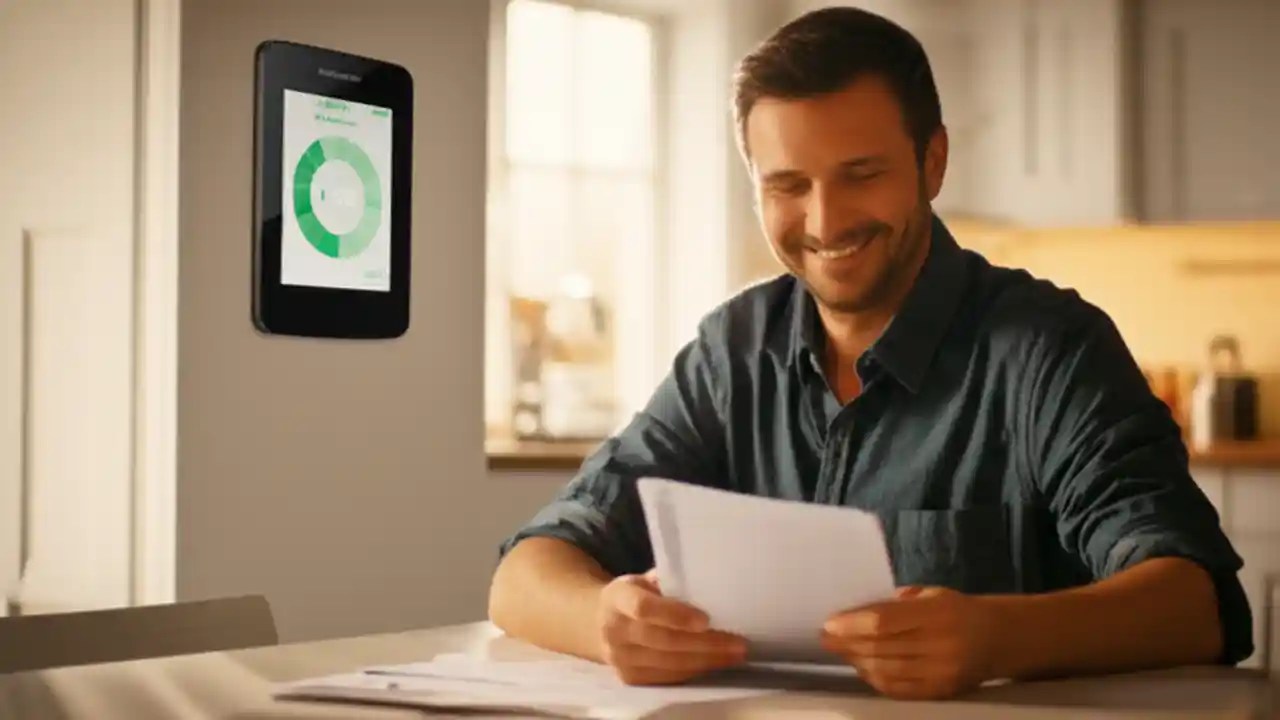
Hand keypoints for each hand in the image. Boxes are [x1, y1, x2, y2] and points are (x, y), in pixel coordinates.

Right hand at [596, 569, 747, 684]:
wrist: (598, 622)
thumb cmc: (633, 595)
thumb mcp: (643, 579)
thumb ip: (669, 580)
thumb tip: (710, 582)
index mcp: (617, 598)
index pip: (644, 609)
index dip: (675, 615)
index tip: (706, 619)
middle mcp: (615, 630)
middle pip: (664, 641)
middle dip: (705, 644)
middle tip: (738, 642)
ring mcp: (620, 659)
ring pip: (669, 663)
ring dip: (707, 660)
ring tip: (735, 654)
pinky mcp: (630, 678)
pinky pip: (668, 677)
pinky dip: (695, 670)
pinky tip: (716, 662)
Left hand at [821, 586, 1000, 699]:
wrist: (1000, 639)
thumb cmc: (959, 610)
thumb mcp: (933, 594)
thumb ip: (898, 602)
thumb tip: (856, 614)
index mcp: (937, 613)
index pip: (884, 621)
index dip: (852, 624)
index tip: (830, 624)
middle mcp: (940, 644)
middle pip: (881, 648)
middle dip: (848, 644)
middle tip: (826, 639)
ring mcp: (941, 672)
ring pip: (886, 670)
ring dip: (858, 661)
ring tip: (843, 652)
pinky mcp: (941, 692)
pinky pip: (899, 689)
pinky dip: (876, 679)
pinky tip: (864, 669)